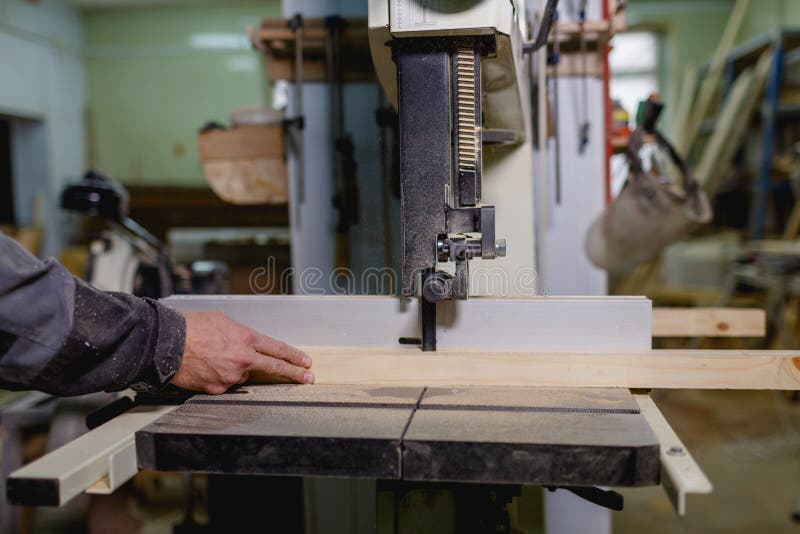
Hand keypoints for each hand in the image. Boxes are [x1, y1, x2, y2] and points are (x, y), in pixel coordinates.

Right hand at [171, 310, 312, 393]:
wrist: (166, 344)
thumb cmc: (190, 328)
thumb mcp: (222, 320)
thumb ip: (240, 334)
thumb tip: (246, 342)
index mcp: (245, 338)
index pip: (277, 349)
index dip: (294, 356)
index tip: (305, 362)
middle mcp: (242, 358)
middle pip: (274, 367)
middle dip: (294, 373)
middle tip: (307, 378)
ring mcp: (231, 376)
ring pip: (243, 375)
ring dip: (236, 368)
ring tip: (215, 358)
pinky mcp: (218, 389)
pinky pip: (226, 383)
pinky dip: (221, 376)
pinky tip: (208, 367)